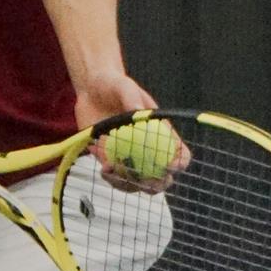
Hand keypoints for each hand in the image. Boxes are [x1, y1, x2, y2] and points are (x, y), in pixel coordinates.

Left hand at [74, 73, 185, 193]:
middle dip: (156, 184)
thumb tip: (136, 110)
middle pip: (162, 177)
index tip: (170, 166)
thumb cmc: (113, 85)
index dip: (180, 163)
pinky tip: (104, 169)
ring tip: (114, 172)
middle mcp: (149, 149)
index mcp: (161, 133)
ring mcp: (131, 158)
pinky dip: (112, 179)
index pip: (179, 153)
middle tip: (142, 181)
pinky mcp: (112, 161)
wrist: (90, 91)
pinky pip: (116, 178)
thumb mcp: (123, 85)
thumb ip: (130, 96)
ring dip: (129, 185)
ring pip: (138, 183)